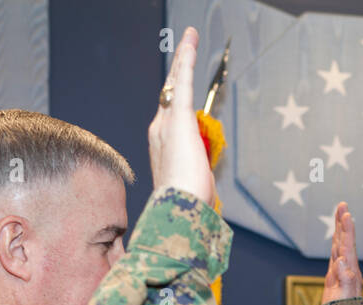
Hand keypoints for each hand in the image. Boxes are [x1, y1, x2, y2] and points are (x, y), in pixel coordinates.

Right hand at [148, 27, 214, 203]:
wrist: (177, 207)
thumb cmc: (186, 202)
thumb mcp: (192, 183)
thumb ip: (195, 172)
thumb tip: (203, 181)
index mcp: (162, 145)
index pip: (170, 113)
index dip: (177, 96)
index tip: (181, 83)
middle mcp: (160, 130)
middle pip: (170, 93)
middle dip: (178, 70)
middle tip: (185, 49)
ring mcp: (167, 123)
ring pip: (176, 83)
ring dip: (184, 59)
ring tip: (190, 39)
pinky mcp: (179, 118)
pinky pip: (183, 82)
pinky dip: (187, 60)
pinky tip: (190, 43)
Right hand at [321, 201, 361, 303]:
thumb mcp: (344, 298)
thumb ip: (344, 279)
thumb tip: (341, 260)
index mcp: (350, 272)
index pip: (348, 245)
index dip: (346, 228)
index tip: (345, 212)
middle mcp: (347, 271)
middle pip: (345, 241)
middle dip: (343, 223)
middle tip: (342, 204)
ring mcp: (341, 276)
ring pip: (340, 248)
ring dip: (339, 232)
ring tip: (340, 217)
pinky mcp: (335, 282)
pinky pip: (334, 260)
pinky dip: (335, 248)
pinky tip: (336, 244)